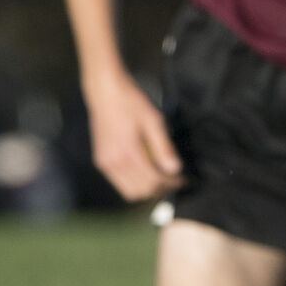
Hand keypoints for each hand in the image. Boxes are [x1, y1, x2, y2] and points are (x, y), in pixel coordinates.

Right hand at [84, 73, 184, 202]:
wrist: (105, 93)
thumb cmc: (132, 103)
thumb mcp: (154, 120)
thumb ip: (164, 147)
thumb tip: (176, 169)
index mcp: (127, 153)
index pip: (153, 181)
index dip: (171, 184)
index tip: (184, 180)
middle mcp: (113, 163)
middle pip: (141, 192)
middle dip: (161, 189)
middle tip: (175, 180)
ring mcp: (105, 164)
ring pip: (129, 192)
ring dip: (148, 189)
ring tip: (163, 178)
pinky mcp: (101, 162)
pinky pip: (120, 183)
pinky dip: (136, 183)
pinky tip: (147, 170)